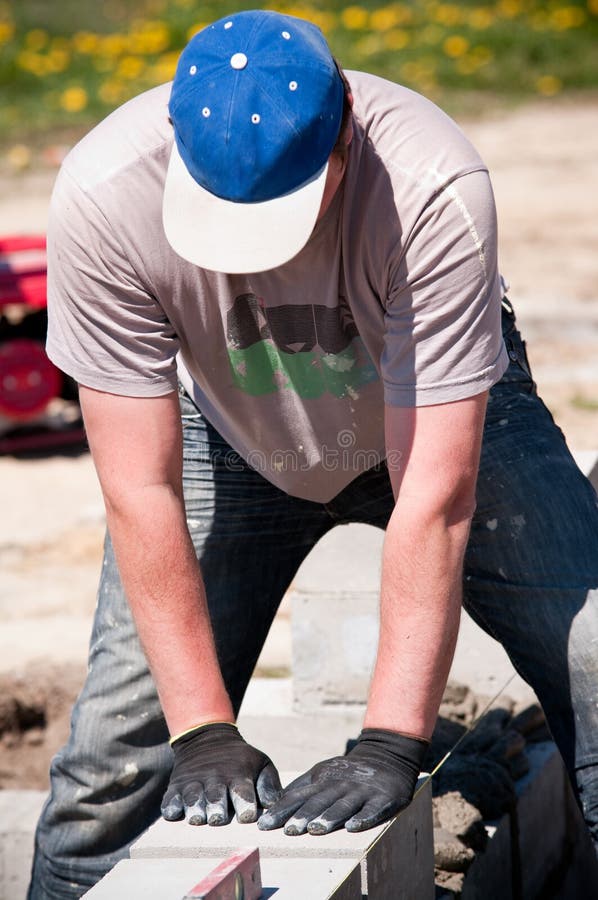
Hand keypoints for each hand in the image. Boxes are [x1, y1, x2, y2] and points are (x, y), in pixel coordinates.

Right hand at [161, 723, 281, 825]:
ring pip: (193, 798)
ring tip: (197, 818)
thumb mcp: (260, 763)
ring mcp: (193, 783)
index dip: (245, 806)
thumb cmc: (239, 759)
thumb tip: (273, 806)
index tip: (247, 816)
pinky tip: (172, 813)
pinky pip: (171, 799)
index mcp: (238, 775)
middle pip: (216, 798)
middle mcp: (215, 779)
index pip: (243, 793)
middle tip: (218, 817)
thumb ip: (269, 785)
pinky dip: (171, 806)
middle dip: (217, 809)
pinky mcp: (175, 787)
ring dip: (195, 808)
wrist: (207, 737)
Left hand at [257, 728, 427, 834]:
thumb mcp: (321, 773)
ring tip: (316, 829)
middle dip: (304, 815)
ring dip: (330, 817)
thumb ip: (301, 788)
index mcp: (322, 781)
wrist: (386, 755)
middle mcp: (339, 786)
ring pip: (343, 805)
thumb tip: (273, 804)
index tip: (264, 826)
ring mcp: (361, 792)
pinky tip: (354, 827)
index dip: (281, 811)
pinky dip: (364, 818)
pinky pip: (373, 810)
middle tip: (289, 831)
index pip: (298, 797)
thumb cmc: (347, 772)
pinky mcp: (382, 798)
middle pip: (319, 802)